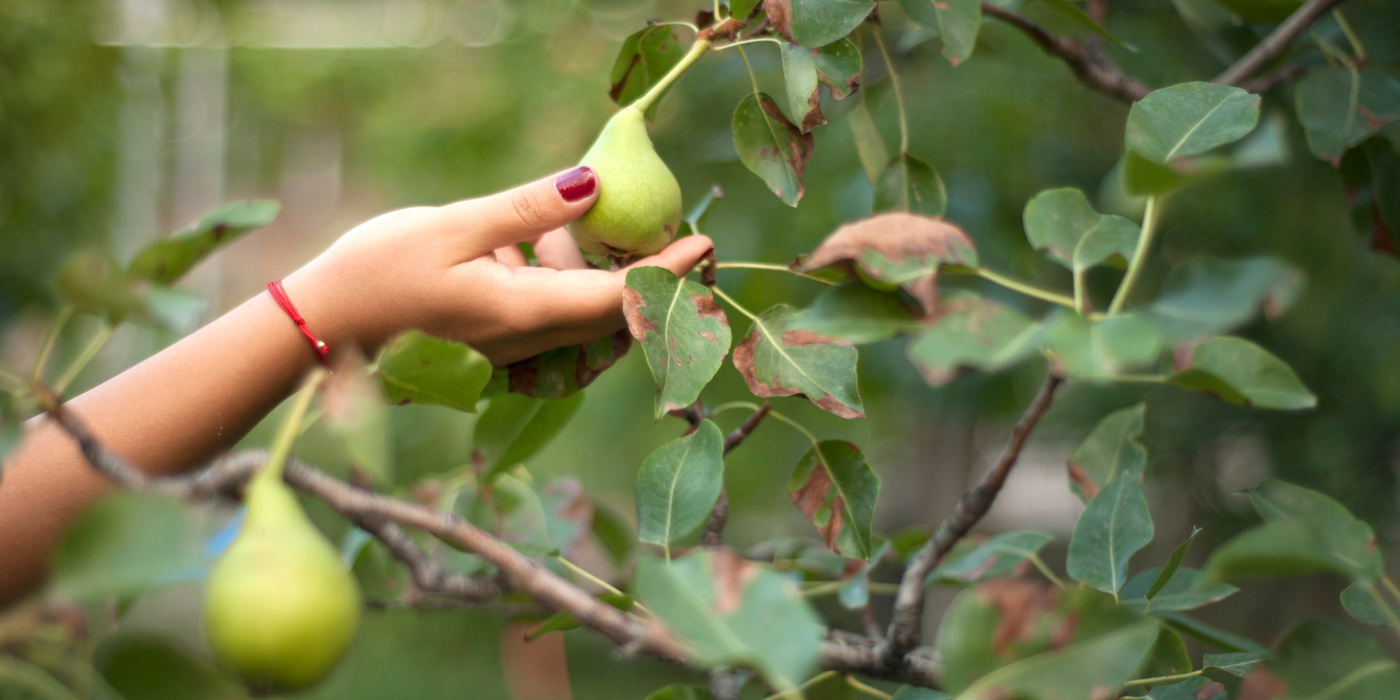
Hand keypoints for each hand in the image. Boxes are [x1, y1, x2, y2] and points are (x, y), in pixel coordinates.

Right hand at [282, 167, 712, 364]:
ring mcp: (505, 343)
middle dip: (646, 273)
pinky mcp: (487, 338)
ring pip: (574, 305)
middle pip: (606, 308)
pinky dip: (554, 272)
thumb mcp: (454, 227)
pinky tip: (534, 238)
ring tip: (587, 217)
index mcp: (523, 312)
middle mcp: (524, 338)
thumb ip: (526, 209)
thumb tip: (592, 184)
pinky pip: (543, 307)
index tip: (704, 246)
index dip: (665, 274)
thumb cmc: (377, 273)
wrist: (320, 327)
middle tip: (676, 234)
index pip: (616, 297)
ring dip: (591, 266)